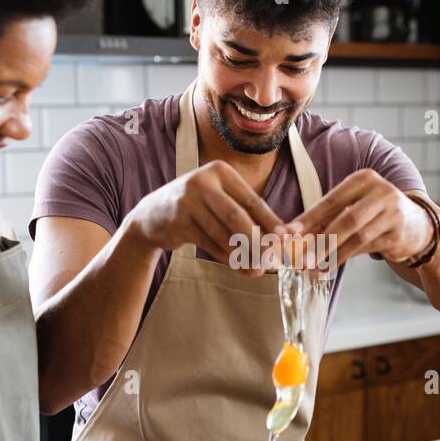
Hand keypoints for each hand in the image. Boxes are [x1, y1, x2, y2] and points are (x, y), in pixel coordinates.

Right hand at [126, 161, 285, 273]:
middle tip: (273, 260)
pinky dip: (227, 258)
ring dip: (243, 255)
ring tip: (258, 269)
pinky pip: (209, 244)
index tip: (286, 240)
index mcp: (220, 171)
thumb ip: (251, 214)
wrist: (153, 215)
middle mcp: (202, 181)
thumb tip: (286, 234)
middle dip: (258, 241)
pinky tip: (240, 268)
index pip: (252, 200)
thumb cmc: (200, 207)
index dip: (271, 222)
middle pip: (237, 216)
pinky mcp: (178, 222)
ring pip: (223, 233)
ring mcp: (187, 201)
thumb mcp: (223, 201)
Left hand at [289, 170, 432, 266]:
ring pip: (357, 236)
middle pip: (346, 218)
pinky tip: (327, 268)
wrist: (416, 226)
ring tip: (311, 266)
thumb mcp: (352, 207)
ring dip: (332, 253)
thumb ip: (327, 218)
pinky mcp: (398, 233)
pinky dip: (343, 259)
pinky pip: (366, 248)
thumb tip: (293, 235)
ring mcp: (392, 212)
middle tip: (299, 256)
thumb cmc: (374, 214)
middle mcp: (380, 191)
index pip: (332, 199)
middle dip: (320, 239)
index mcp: (363, 179)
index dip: (309, 217)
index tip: (288, 233)